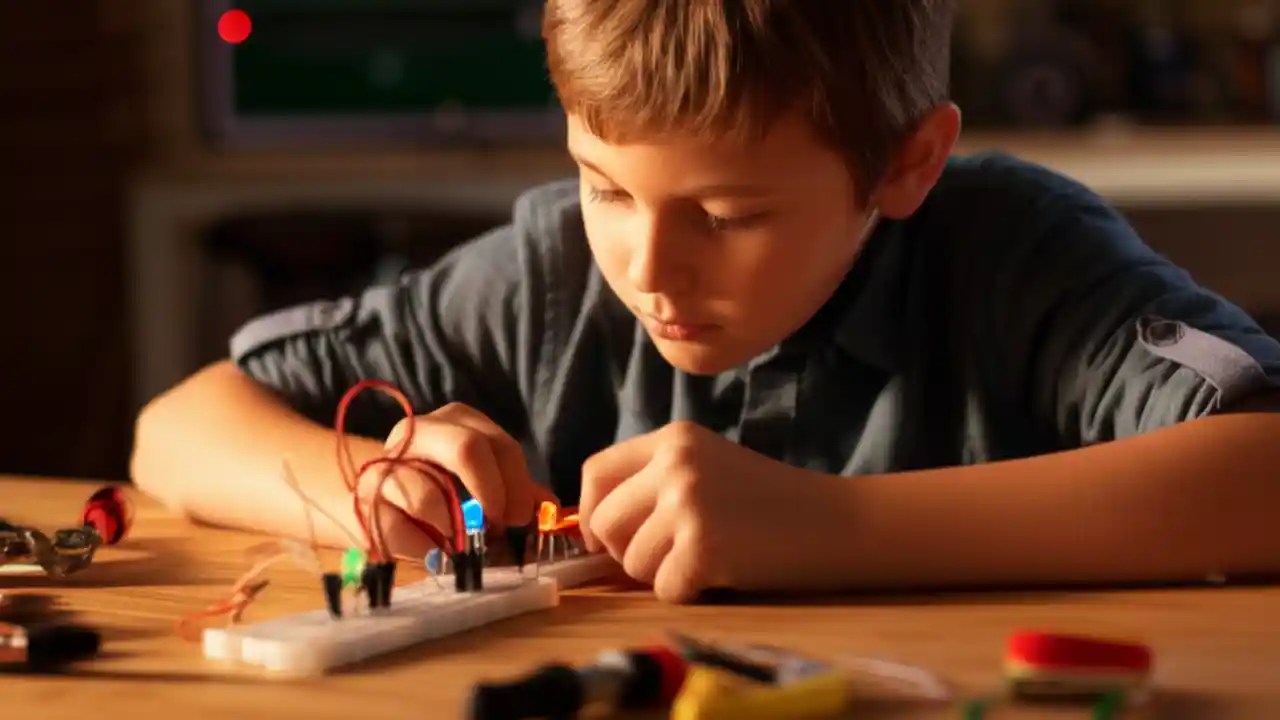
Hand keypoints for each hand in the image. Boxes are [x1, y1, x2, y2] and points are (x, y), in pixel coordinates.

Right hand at [369, 403, 555, 557]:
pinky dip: (424, 547)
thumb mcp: (481, 482)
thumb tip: (548, 506)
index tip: (521, 516)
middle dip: (493, 493)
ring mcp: (385, 464)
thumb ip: (516, 490)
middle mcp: (417, 431)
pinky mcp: (362, 500)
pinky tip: (432, 549)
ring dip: (453, 529)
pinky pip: (400, 530)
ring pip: (429, 497)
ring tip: (461, 541)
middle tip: (502, 525)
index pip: (498, 444)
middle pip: (467, 449)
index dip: (517, 484)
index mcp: (454, 421)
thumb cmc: (438, 489)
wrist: (376, 499)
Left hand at [579, 421, 829, 602]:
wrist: (838, 522)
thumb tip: (592, 531)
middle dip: (626, 552)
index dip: (591, 513)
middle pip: (604, 523)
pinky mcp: (705, 547)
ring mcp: (689, 504)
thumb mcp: (707, 467)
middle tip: (667, 556)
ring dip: (661, 574)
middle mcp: (675, 464)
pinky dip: (689, 592)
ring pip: (631, 562)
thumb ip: (653, 484)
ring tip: (707, 558)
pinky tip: (723, 574)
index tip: (603, 538)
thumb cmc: (770, 501)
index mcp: (673, 438)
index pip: (596, 472)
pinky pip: (664, 589)